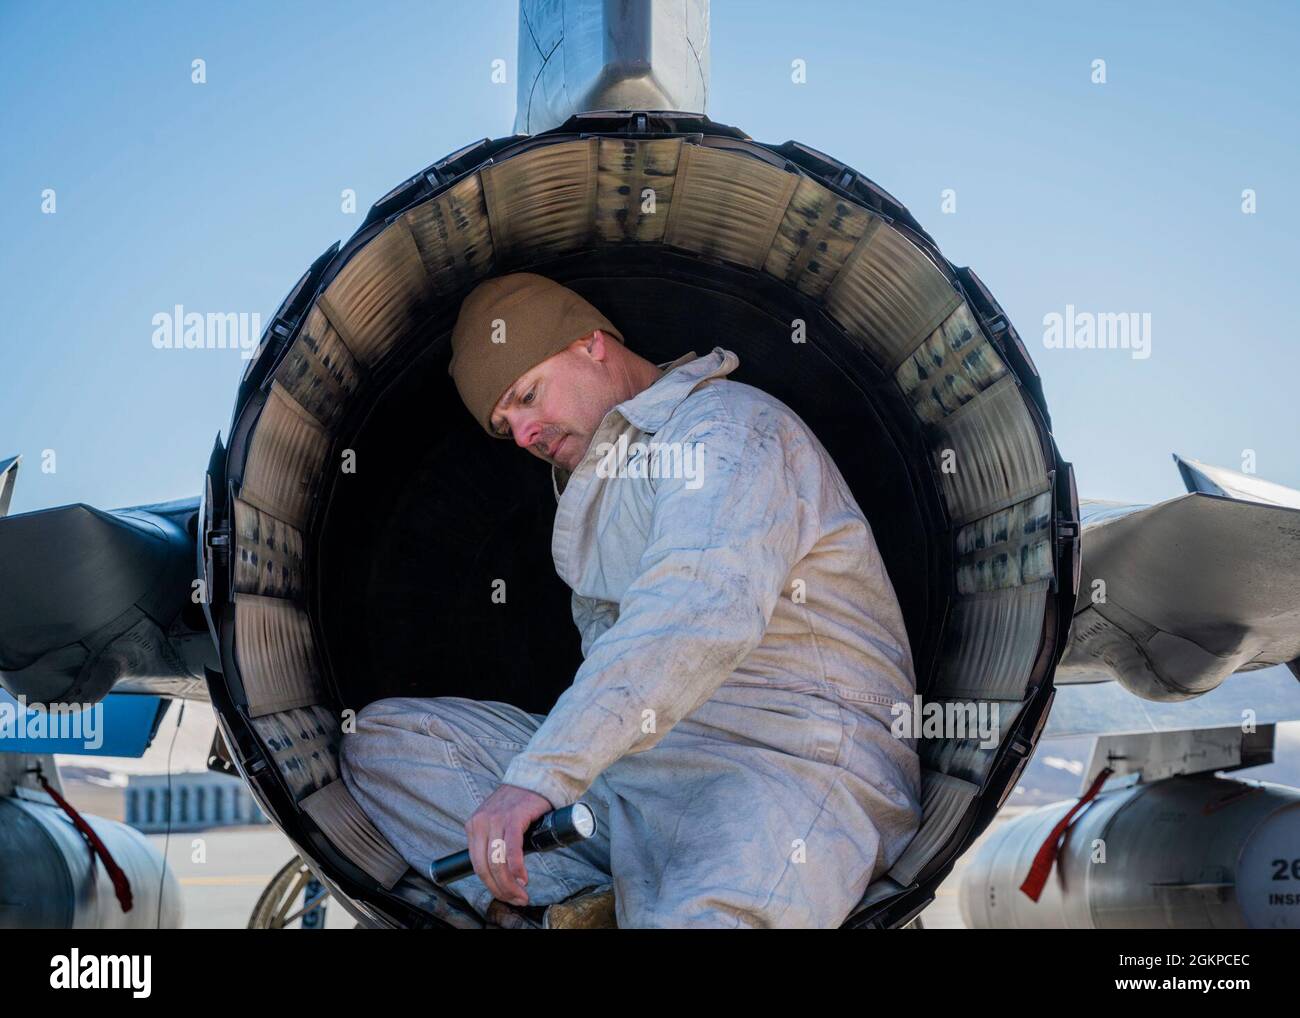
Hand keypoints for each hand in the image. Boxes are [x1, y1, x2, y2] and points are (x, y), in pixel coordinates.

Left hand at [465, 783, 552, 905]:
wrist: (536, 778)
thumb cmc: (520, 803)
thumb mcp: (498, 822)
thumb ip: (495, 841)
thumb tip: (502, 873)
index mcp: (473, 826)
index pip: (476, 865)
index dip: (491, 886)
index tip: (505, 896)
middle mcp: (480, 822)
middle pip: (484, 867)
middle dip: (500, 889)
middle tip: (516, 899)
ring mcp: (495, 819)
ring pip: (496, 862)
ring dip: (509, 884)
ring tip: (522, 894)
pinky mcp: (513, 817)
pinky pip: (511, 849)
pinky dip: (516, 868)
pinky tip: (523, 878)